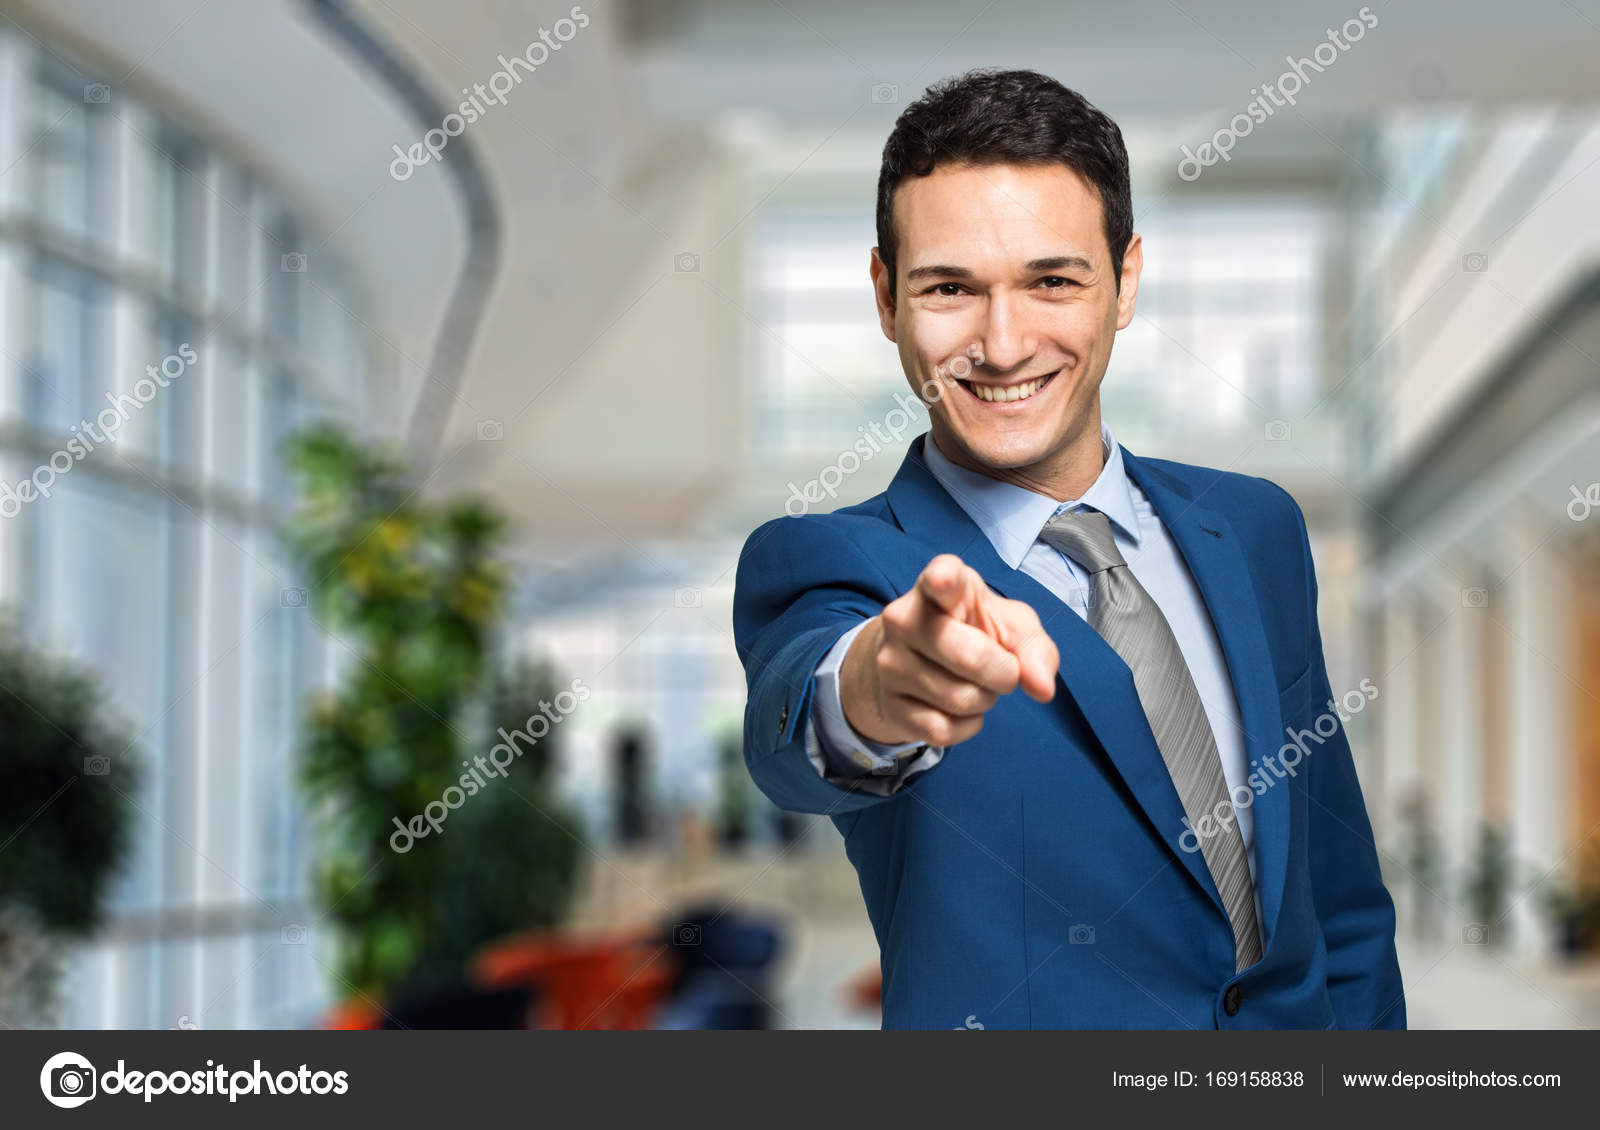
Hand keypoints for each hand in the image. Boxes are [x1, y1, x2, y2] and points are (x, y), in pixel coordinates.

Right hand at [839, 554, 1058, 746]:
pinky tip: (958, 709)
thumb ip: (1034, 648)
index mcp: (938, 586)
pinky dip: (966, 726)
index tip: (943, 578)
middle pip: (972, 657)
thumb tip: (1043, 689)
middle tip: (1003, 669)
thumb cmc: (973, 632)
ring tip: (975, 684)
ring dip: (985, 700)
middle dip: (1005, 673)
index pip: (940, 578)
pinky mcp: (888, 704)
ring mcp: (889, 663)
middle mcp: (903, 619)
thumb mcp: (1010, 626)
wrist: (917, 661)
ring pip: (960, 699)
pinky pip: (943, 730)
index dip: (944, 578)